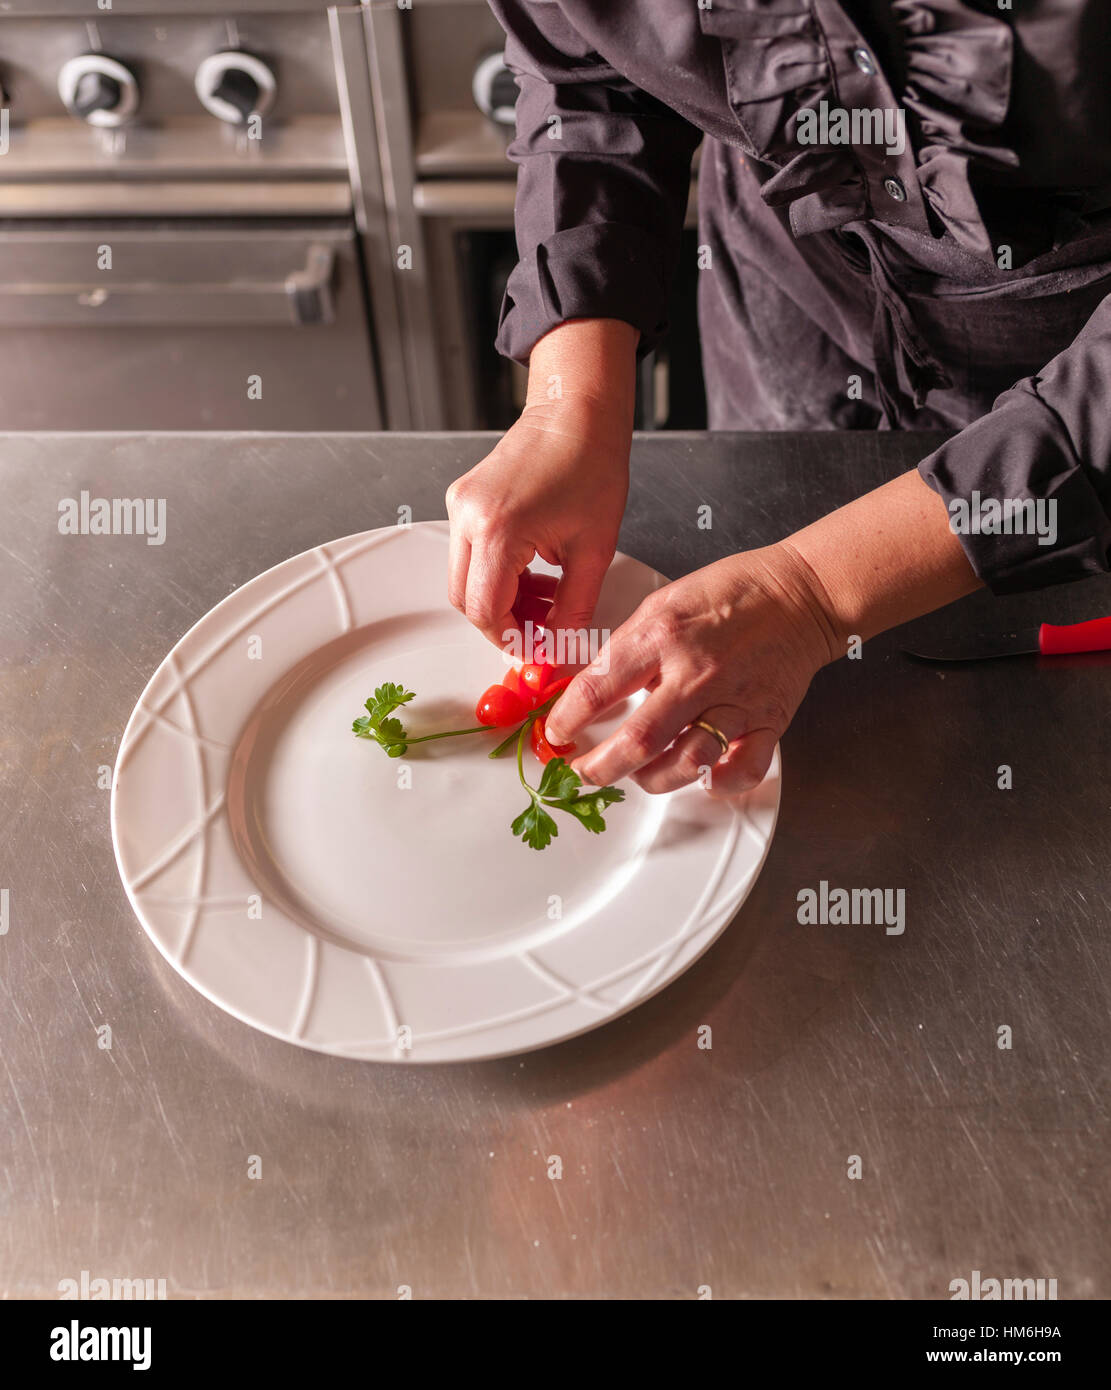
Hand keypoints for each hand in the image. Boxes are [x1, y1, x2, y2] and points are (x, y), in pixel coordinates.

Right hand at [445, 401, 629, 649]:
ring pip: (464, 579)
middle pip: (466, 600)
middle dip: (503, 622)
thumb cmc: (591, 465)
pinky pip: (468, 553)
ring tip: (546, 598)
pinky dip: (496, 573)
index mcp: (499, 531)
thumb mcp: (593, 550)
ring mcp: (460, 506)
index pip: (486, 611)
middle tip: (542, 629)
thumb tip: (559, 645)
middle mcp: (468, 518)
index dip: (511, 639)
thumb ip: (573, 607)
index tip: (537, 649)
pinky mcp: (462, 500)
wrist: (576, 412)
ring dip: (500, 598)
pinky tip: (533, 572)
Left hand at [544, 543, 839, 796]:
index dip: (566, 719)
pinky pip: (743, 769)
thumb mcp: (663, 603)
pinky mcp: (767, 721)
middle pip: (637, 741)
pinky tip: (703, 777)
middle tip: (584, 772)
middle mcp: (696, 674)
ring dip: (653, 779)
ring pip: (686, 762)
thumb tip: (592, 687)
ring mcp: (734, 701)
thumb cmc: (731, 593)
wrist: (800, 593)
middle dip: (599, 767)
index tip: (556, 734)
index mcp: (662, 638)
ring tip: (638, 774)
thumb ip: (629, 647)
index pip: (598, 689)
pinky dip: (720, 783)